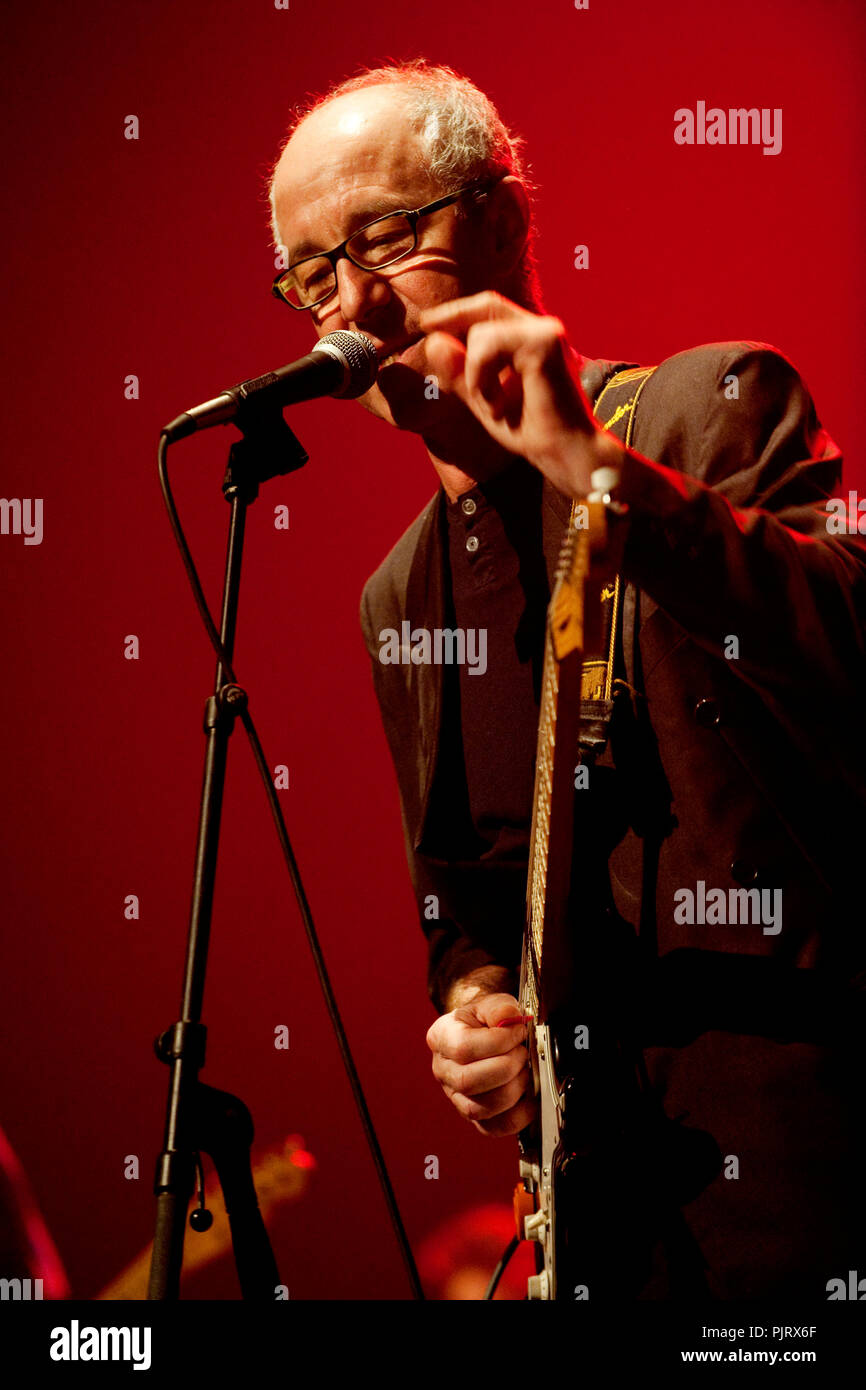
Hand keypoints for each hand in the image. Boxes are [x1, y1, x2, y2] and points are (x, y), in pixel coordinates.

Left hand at [419, 292, 622, 498]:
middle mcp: (542, 330)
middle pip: (488, 304)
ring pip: (482, 333)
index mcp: (532, 339)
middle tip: (425, 326)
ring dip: (473, 374)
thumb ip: (460, 373)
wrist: (564, 453)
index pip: (491, 310)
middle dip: (453, 316)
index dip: (458, 312)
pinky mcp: (545, 343)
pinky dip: (482, 377)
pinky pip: (489, 346)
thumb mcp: (483, 398)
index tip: (427, 323)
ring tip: (491, 406)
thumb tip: (434, 341)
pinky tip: (497, 405)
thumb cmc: (531, 430)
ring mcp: (546, 333)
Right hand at [426, 990, 537, 1137]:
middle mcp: (443, 1071)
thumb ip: (499, 1007)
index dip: (498, 1041)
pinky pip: (496, 1127)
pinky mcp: (476, 1118)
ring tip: (525, 1071)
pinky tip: (528, 1095)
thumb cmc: (486, 1021)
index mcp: (441, 1038)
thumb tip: (509, 1017)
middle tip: (523, 1053)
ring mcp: (457, 1098)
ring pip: (479, 1109)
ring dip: (512, 1090)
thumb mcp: (491, 1004)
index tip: (519, 1032)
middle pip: (468, 1081)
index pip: (464, 1047)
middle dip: (506, 1067)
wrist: (485, 1035)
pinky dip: (519, 1114)